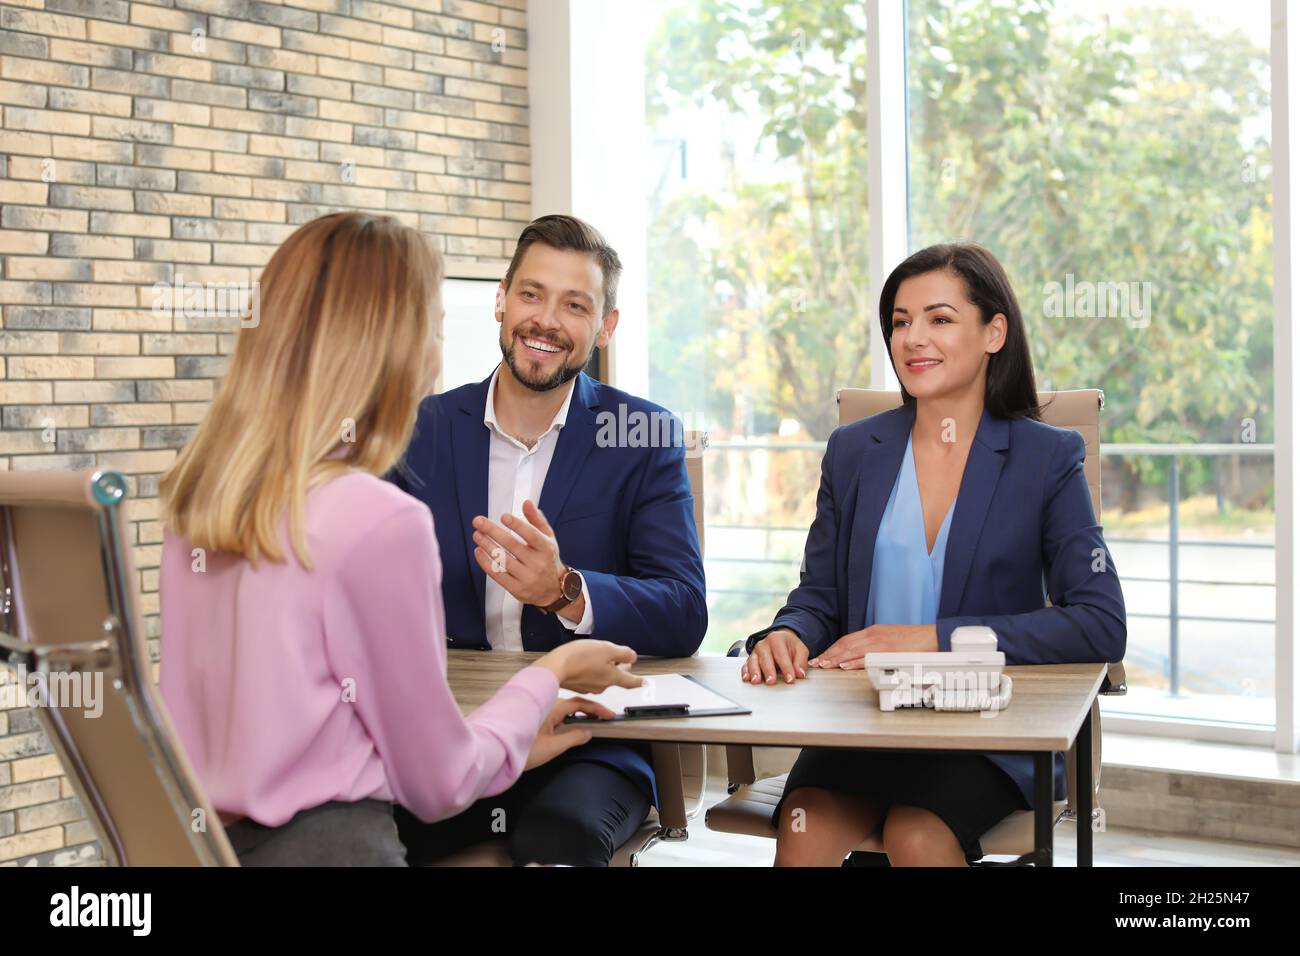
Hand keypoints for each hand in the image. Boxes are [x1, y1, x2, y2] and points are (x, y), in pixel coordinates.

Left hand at [472, 499, 568, 607]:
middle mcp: (538, 564)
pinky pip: (497, 574)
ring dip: (486, 545)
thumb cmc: (547, 559)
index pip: (532, 535)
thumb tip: (526, 502)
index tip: (503, 516)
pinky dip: (485, 562)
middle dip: (493, 531)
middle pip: (512, 546)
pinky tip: (479, 551)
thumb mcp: (548, 538)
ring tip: (477, 534)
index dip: (517, 525)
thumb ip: (536, 519)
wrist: (553, 589)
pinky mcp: (516, 589)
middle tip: (479, 521)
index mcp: (547, 549)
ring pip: (502, 560)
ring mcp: (527, 578)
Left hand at [525, 697, 614, 770]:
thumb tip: (588, 733)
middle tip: (603, 717)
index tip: (609, 715)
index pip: (580, 704)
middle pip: (573, 704)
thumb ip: (573, 738)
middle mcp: (546, 705)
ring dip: (579, 713)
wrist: (496, 751)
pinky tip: (571, 725)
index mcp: (552, 708)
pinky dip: (568, 718)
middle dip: (590, 710)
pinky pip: (555, 714)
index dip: (596, 709)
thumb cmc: (519, 749)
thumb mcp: (552, 747)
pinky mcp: (533, 718)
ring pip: (563, 709)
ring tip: (591, 721)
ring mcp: (539, 711)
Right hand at [536, 639, 645, 693]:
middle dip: (621, 669)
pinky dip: (592, 670)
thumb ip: (623, 653)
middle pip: (616, 677)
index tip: (646, 682)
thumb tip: (633, 656)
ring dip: (605, 668)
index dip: (640, 681)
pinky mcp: (577, 684)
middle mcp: (602, 685)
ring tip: (603, 657)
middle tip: (624, 662)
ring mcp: (589, 686)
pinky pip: (590, 677)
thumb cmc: (579, 658)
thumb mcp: (607, 649)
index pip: (631, 681)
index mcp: (612, 677)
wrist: (555, 667)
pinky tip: (587, 662)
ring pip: (603, 677)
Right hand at [740, 628, 809, 685]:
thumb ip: (801, 662)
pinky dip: (745, 672)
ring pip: (753, 661)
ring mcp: (756, 652)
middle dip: (768, 670)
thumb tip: (800, 673)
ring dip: (754, 671)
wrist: (780, 639)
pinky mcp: (750, 659)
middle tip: (771, 682)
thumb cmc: (790, 646)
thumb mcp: (800, 650)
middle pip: (765, 658)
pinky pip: (746, 665)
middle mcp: (764, 644)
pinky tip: (747, 679)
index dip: (786, 668)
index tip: (790, 679)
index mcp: (777, 639)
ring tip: (757, 681)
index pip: (781, 655)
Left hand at [809, 624, 938, 669]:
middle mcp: (874, 635)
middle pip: (845, 645)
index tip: (822, 657)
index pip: (847, 640)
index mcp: (873, 631)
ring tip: (824, 665)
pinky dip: (854, 662)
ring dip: (836, 659)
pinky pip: (868, 657)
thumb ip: (876, 645)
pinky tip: (844, 666)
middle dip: (829, 654)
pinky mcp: (889, 651)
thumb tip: (862, 655)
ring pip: (852, 650)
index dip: (832, 649)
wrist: (934, 636)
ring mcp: (881, 643)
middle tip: (816, 663)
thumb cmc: (914, 640)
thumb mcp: (890, 638)